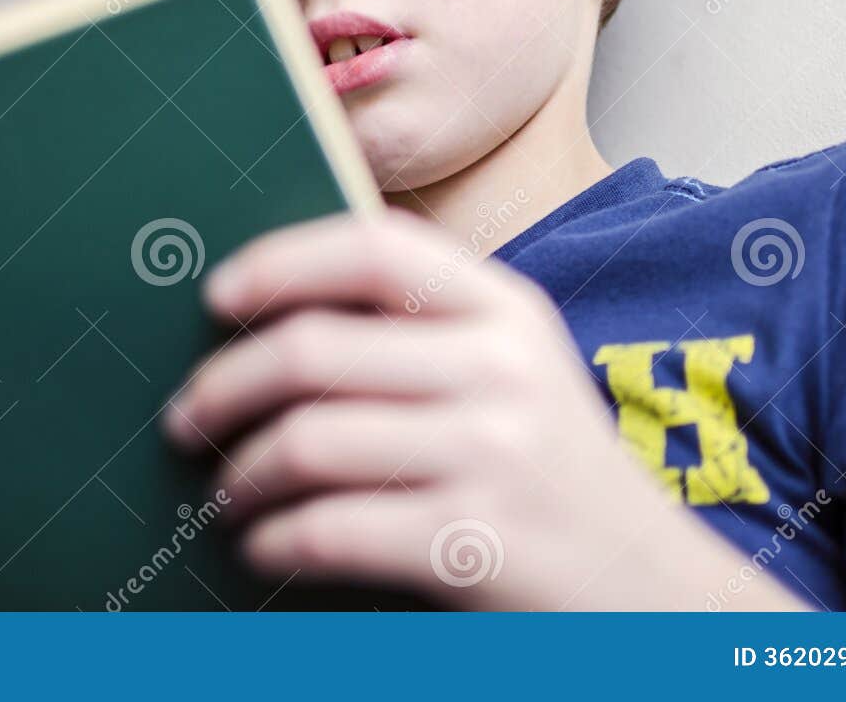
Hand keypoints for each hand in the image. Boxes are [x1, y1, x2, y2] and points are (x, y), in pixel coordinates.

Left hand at [162, 206, 678, 609]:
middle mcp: (502, 368)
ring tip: (227, 490)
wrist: (657, 596)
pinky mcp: (478, 544)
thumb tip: (274, 317)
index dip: (280, 263)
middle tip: (188, 418)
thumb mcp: (517, 375)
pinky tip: (262, 546)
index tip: (217, 297)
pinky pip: (329, 529)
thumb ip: (424, 333)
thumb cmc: (555, 478)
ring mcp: (494, 456)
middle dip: (222, 386)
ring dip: (240, 471)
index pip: (373, 249)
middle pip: (312, 349)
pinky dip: (272, 539)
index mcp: (506, 310)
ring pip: (307, 440)